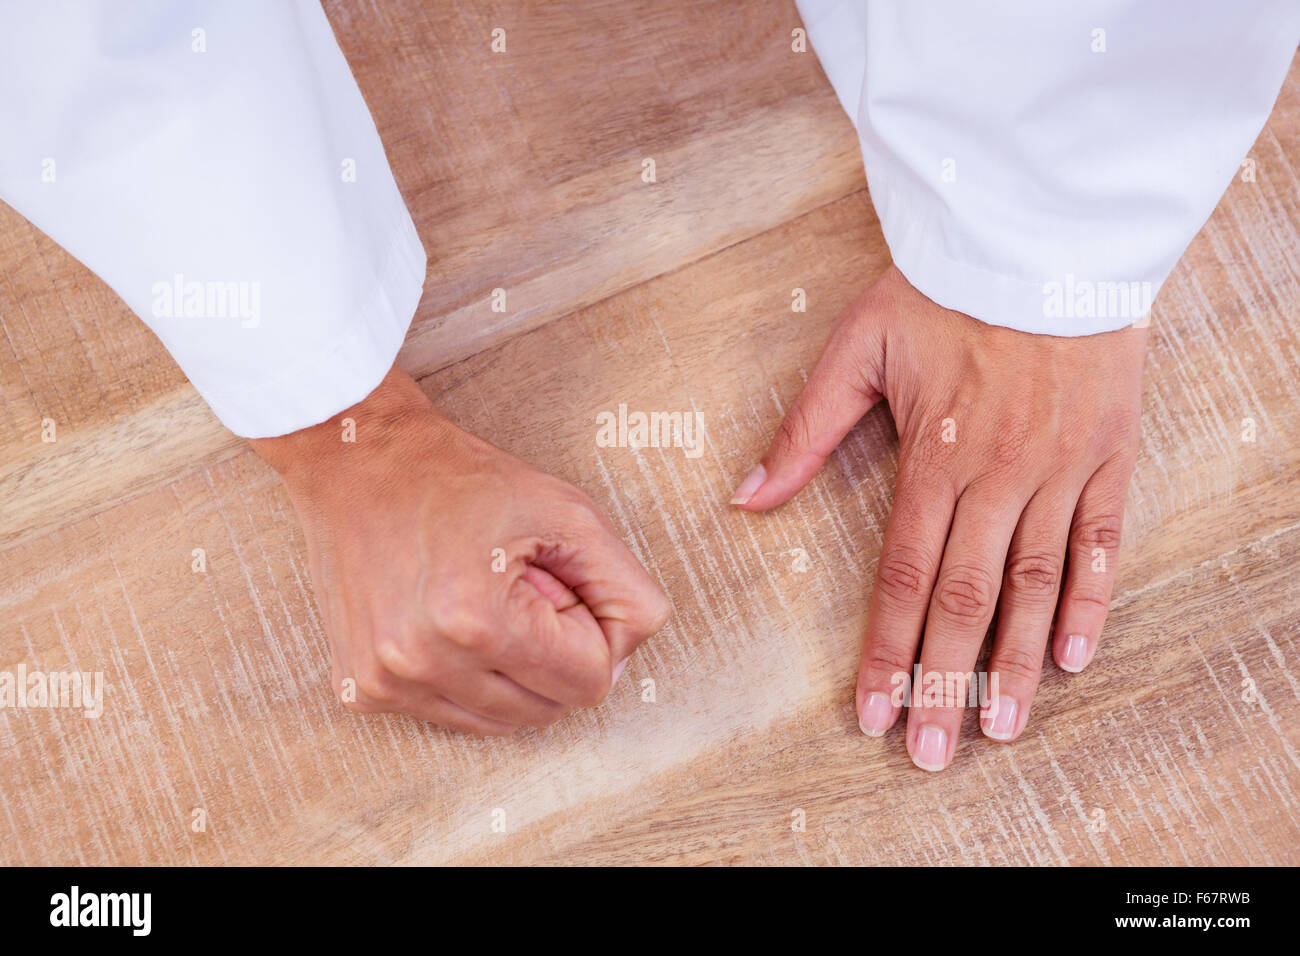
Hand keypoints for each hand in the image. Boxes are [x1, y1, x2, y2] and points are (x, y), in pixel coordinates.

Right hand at [252, 364, 670, 734]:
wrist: (358, 461)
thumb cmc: (464, 480)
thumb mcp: (569, 513)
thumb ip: (626, 590)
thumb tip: (625, 661)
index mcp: (475, 621)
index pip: (588, 682)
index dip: (588, 629)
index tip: (555, 582)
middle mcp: (420, 662)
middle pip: (547, 711)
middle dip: (552, 654)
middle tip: (519, 588)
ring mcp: (384, 682)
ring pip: (502, 723)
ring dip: (511, 671)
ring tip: (481, 602)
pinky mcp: (361, 689)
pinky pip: (452, 714)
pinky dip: (466, 676)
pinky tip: (445, 619)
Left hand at [733, 265, 1144, 769]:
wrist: (1041, 233)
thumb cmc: (943, 288)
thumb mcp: (858, 347)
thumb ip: (805, 432)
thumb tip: (746, 497)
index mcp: (935, 458)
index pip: (904, 577)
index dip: (888, 651)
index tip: (874, 712)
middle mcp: (998, 476)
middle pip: (966, 598)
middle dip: (944, 680)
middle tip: (933, 752)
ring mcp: (1059, 469)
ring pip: (1036, 584)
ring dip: (1014, 660)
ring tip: (998, 725)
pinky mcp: (1108, 454)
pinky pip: (1102, 541)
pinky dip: (1090, 599)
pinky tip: (1072, 655)